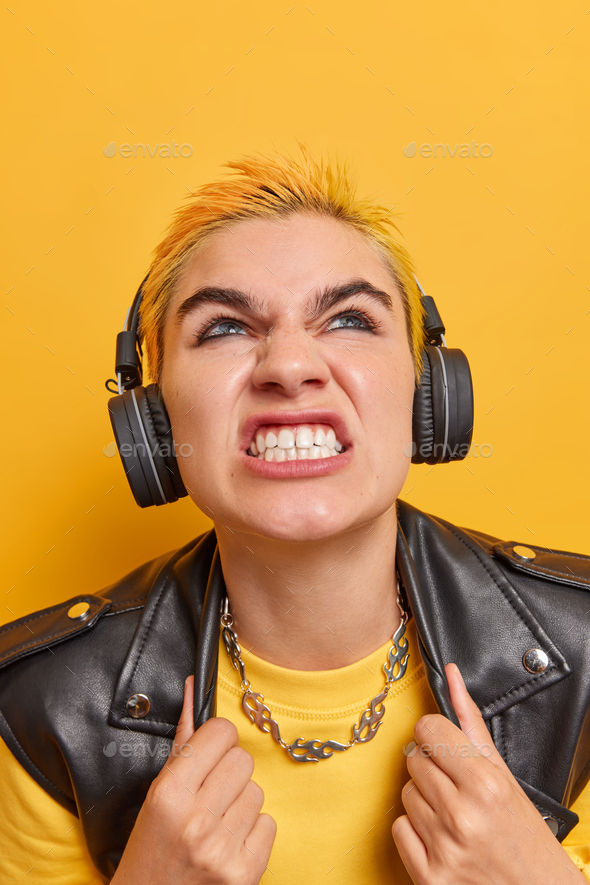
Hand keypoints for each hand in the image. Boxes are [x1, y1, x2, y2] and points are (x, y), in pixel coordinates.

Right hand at [111, 675, 276, 883]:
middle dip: (229, 772)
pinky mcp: (244, 874)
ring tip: (217, 822)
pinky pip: (269, 824)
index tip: (209, 752)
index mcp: (169, 795)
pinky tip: (230, 842)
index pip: (219, 733)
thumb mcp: (156, 794)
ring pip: (257, 791)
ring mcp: (222, 850)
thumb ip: (182, 741)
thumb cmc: (150, 849)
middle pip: (243, 760)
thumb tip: (194, 687)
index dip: (217, 739)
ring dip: (241, 803)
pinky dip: (253, 832)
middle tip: (211, 792)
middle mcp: (196, 821)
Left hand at [392, 663, 585, 883]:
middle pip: (414, 761)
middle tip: (456, 786)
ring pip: (405, 794)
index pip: (428, 729)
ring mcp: (444, 848)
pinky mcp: (429, 877)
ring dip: (424, 799)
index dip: (435, 734)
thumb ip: (471, 721)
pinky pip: (399, 830)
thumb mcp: (504, 775)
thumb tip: (451, 673)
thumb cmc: (525, 836)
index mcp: (484, 783)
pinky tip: (441, 836)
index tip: (444, 745)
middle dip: (432, 768)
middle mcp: (461, 814)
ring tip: (453, 813)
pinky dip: (415, 831)